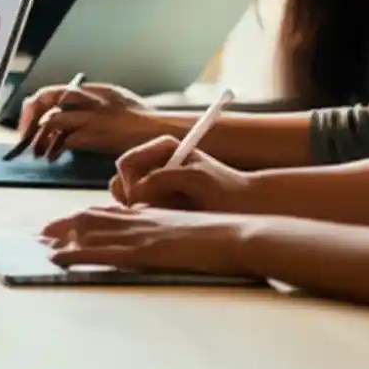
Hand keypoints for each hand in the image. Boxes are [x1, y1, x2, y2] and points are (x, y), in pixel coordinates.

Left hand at [16, 83, 150, 159]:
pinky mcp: (97, 134)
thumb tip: (67, 114)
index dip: (36, 107)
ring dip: (39, 137)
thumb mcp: (116, 102)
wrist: (162, 133)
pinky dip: (54, 149)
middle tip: (25, 137)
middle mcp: (90, 98)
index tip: (30, 122)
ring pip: (52, 119)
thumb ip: (92, 104)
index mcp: (94, 89)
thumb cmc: (142, 122)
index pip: (53, 92)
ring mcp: (93, 115)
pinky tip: (52, 157)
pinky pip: (66, 139)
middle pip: (46, 99)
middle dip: (30, 119)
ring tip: (37, 151)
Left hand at [41, 205, 257, 275]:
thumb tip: (150, 231)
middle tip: (41, 233)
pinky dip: (75, 254)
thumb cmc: (220, 233)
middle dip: (64, 225)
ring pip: (90, 230)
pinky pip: (100, 251)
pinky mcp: (143, 250)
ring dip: (62, 237)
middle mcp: (139, 219)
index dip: (83, 216)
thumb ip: (163, 226)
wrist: (239, 235)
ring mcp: (139, 234)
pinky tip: (58, 258)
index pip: (107, 211)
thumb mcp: (186, 225)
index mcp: (150, 214)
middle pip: (91, 217)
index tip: (65, 223)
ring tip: (40, 243)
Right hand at [109, 136, 253, 212]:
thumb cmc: (226, 189)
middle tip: (155, 211)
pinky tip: (166, 221)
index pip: (128, 163)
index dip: (132, 184)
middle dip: (133, 198)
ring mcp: (152, 183)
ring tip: (166, 215)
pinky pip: (134, 210)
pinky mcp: (155, 202)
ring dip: (138, 209)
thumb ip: (161, 179)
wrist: (246, 208)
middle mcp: (153, 163)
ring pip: (124, 196)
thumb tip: (134, 195)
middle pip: (122, 180)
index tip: (146, 200)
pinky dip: (143, 217)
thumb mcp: (195, 178)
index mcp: (162, 147)